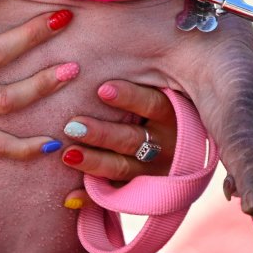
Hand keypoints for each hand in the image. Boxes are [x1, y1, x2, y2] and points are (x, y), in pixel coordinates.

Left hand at [59, 80, 177, 208]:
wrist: (185, 150)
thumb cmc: (162, 107)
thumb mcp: (164, 91)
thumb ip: (142, 78)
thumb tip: (101, 55)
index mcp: (174, 115)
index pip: (153, 105)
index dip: (129, 97)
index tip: (102, 89)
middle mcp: (167, 146)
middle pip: (132, 139)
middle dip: (102, 134)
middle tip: (72, 125)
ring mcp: (154, 172)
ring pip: (122, 168)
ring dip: (94, 162)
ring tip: (67, 154)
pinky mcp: (141, 192)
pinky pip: (115, 196)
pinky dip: (92, 197)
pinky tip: (71, 196)